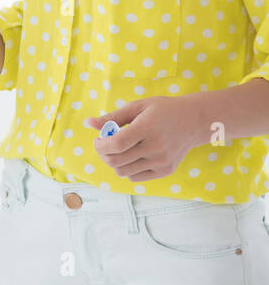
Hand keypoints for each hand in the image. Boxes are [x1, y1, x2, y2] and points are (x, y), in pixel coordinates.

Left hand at [86, 96, 203, 180]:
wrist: (195, 121)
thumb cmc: (163, 110)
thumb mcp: (137, 107)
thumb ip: (112, 117)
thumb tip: (88, 123)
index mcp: (147, 128)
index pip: (116, 144)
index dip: (100, 144)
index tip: (98, 139)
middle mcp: (155, 148)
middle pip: (116, 161)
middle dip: (103, 154)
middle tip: (104, 145)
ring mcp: (162, 161)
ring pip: (123, 172)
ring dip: (113, 162)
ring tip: (118, 150)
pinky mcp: (166, 170)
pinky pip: (135, 177)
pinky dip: (127, 169)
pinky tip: (131, 156)